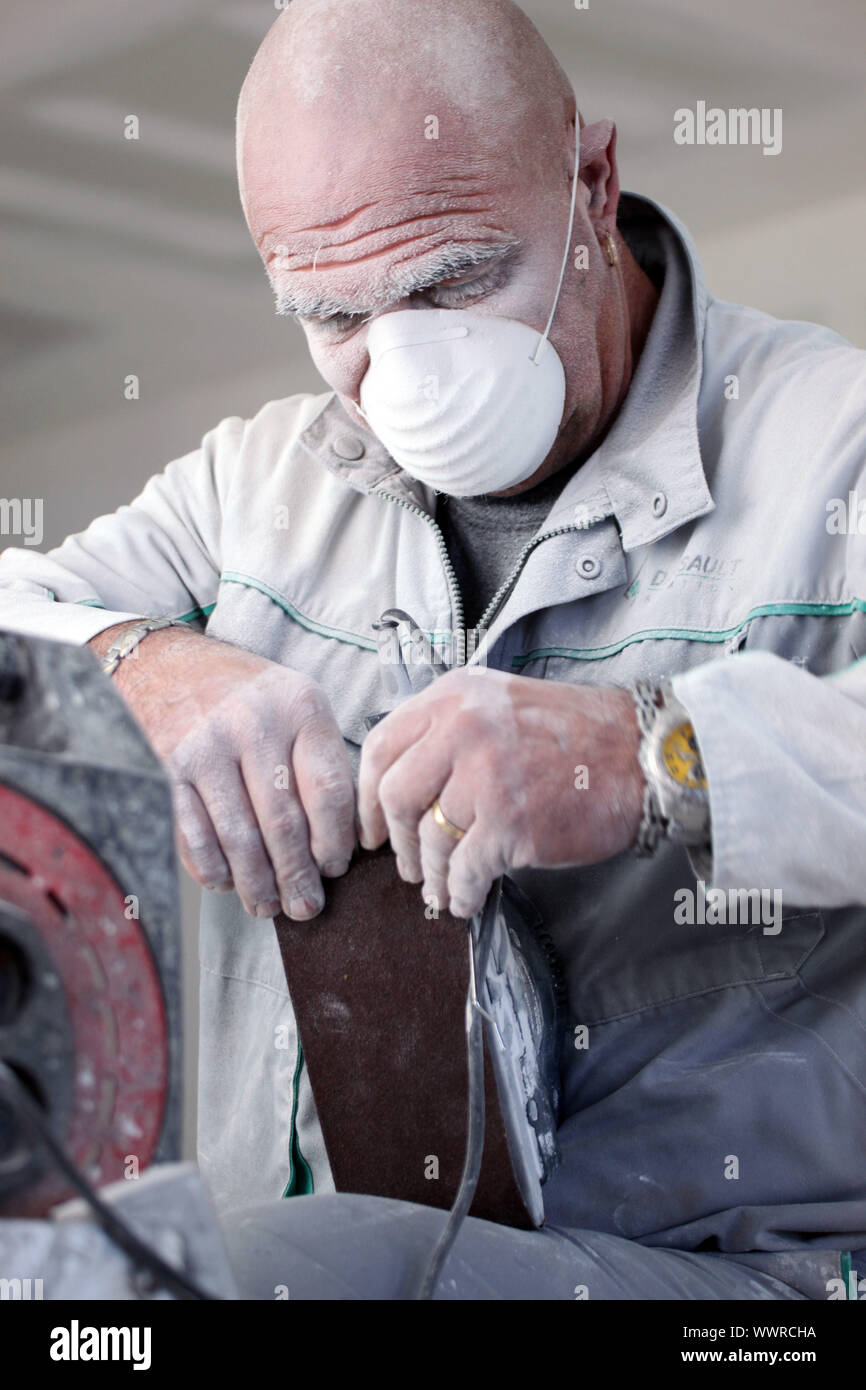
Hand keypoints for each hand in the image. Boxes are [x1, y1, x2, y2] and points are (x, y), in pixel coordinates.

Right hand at [89, 625, 355, 919]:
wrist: (166, 663)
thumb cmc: (246, 697)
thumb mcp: (297, 707)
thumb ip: (321, 762)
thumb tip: (342, 842)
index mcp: (300, 707)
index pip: (329, 790)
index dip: (334, 841)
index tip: (335, 869)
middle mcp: (254, 723)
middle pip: (284, 821)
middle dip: (297, 876)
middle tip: (305, 907)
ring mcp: (206, 744)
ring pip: (239, 836)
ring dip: (255, 882)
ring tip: (266, 906)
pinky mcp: (166, 766)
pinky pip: (194, 832)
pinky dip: (211, 866)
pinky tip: (224, 882)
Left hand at [358, 667, 642, 917]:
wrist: (640, 753)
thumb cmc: (573, 734)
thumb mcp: (498, 703)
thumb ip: (447, 731)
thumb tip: (401, 784)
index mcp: (454, 698)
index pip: (380, 746)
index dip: (366, 796)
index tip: (371, 827)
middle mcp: (463, 729)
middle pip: (395, 796)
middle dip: (396, 841)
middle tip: (406, 866)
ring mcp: (485, 777)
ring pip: (430, 838)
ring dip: (431, 874)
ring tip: (440, 888)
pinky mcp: (510, 823)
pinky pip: (465, 870)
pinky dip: (461, 892)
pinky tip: (467, 899)